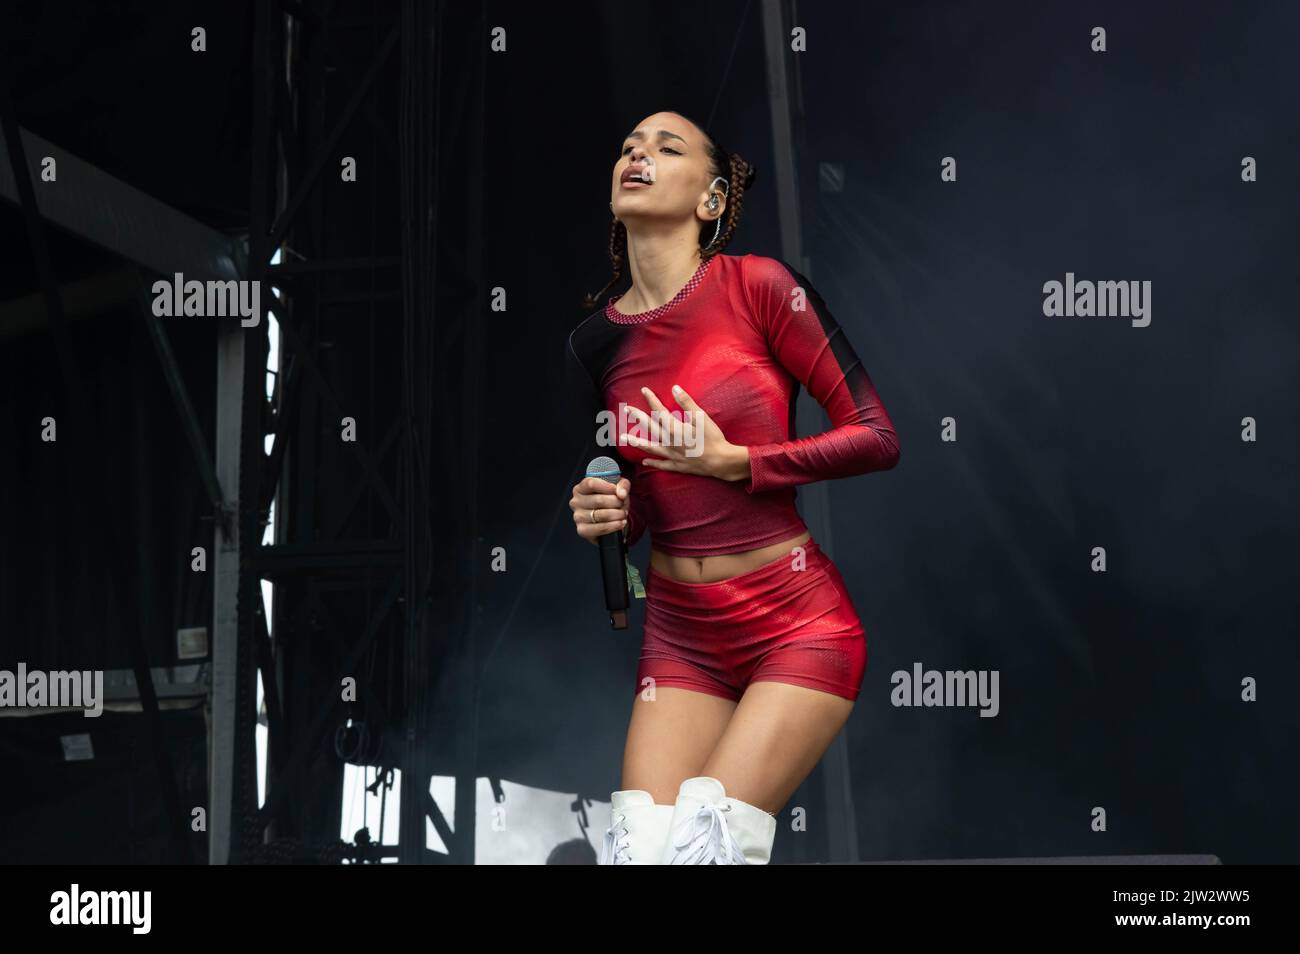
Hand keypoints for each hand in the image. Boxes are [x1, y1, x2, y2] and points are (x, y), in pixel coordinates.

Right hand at [570, 474, 630, 544]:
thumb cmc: (610, 499)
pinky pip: (600, 528)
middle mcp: (576, 502)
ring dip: (617, 515)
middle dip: (616, 503)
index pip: (591, 484)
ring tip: (623, 514)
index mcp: (580, 488)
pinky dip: (614, 526)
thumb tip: (622, 494)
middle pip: (598, 500)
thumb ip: (623, 485)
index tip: (617, 491)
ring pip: (601, 515)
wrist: (608, 518)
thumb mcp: (618, 487)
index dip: (607, 487)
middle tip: (623, 504)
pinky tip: (621, 523)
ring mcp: (578, 517)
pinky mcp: (582, 530)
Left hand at [621, 384, 750, 481]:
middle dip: (638, 417)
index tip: (643, 390)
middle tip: (627, 410)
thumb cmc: (713, 438)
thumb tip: (675, 388)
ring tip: (624, 438)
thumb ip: (687, 402)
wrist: (721, 462)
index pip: (659, 411)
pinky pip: (662, 464)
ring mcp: (672, 455)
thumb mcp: (701, 417)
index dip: (651, 399)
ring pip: (650, 447)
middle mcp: (669, 442)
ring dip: (637, 442)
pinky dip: (653, 463)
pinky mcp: (678, 465)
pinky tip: (644, 461)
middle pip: (650, 427)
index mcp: (675, 428)